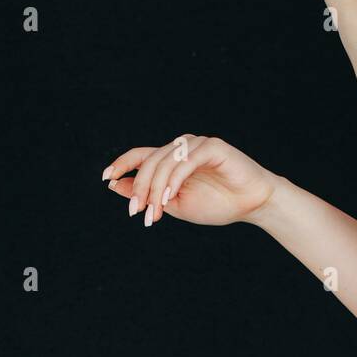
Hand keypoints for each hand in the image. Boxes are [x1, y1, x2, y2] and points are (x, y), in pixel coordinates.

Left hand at [102, 135, 277, 226]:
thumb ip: (147, 194)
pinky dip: (174, 180)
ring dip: (155, 189)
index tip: (105, 177)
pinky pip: (186, 161)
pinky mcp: (213, 146)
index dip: (121, 163)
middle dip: (139, 188)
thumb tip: (114, 186)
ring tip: (154, 212)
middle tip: (136, 212)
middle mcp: (181, 147)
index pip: (140, 155)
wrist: (251, 206)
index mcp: (171, 159)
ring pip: (165, 162)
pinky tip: (169, 198)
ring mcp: (197, 144)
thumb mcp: (174, 204)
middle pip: (150, 162)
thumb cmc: (217, 204)